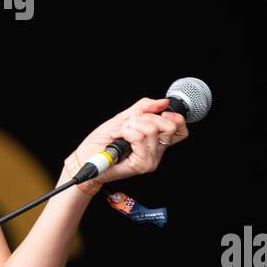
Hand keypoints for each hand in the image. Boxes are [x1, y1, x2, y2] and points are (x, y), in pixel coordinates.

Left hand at [62, 97, 188, 195]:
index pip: (180, 129)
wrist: (87, 158)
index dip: (174, 117)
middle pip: (169, 126)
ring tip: (121, 133)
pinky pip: (139, 137)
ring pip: (151, 129)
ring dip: (131, 125)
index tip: (160, 113)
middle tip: (130, 125)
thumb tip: (162, 102)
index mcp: (156, 140)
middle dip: (146, 118)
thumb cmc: (103, 141)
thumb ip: (144, 108)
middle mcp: (157, 151)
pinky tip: (120, 139)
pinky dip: (127, 132)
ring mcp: (151, 159)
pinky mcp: (142, 164)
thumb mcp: (124, 118)